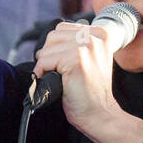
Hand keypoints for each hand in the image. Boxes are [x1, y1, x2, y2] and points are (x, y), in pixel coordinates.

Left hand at [31, 21, 123, 139]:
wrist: (100, 114)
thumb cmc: (90, 91)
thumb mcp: (89, 59)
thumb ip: (76, 43)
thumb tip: (49, 37)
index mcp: (101, 33)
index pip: (63, 28)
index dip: (55, 47)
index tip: (59, 64)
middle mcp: (96, 36)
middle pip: (53, 35)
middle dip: (48, 54)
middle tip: (54, 71)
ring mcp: (87, 47)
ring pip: (48, 48)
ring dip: (44, 64)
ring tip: (54, 77)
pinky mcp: (77, 59)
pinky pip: (46, 60)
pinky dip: (41, 72)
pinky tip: (50, 81)